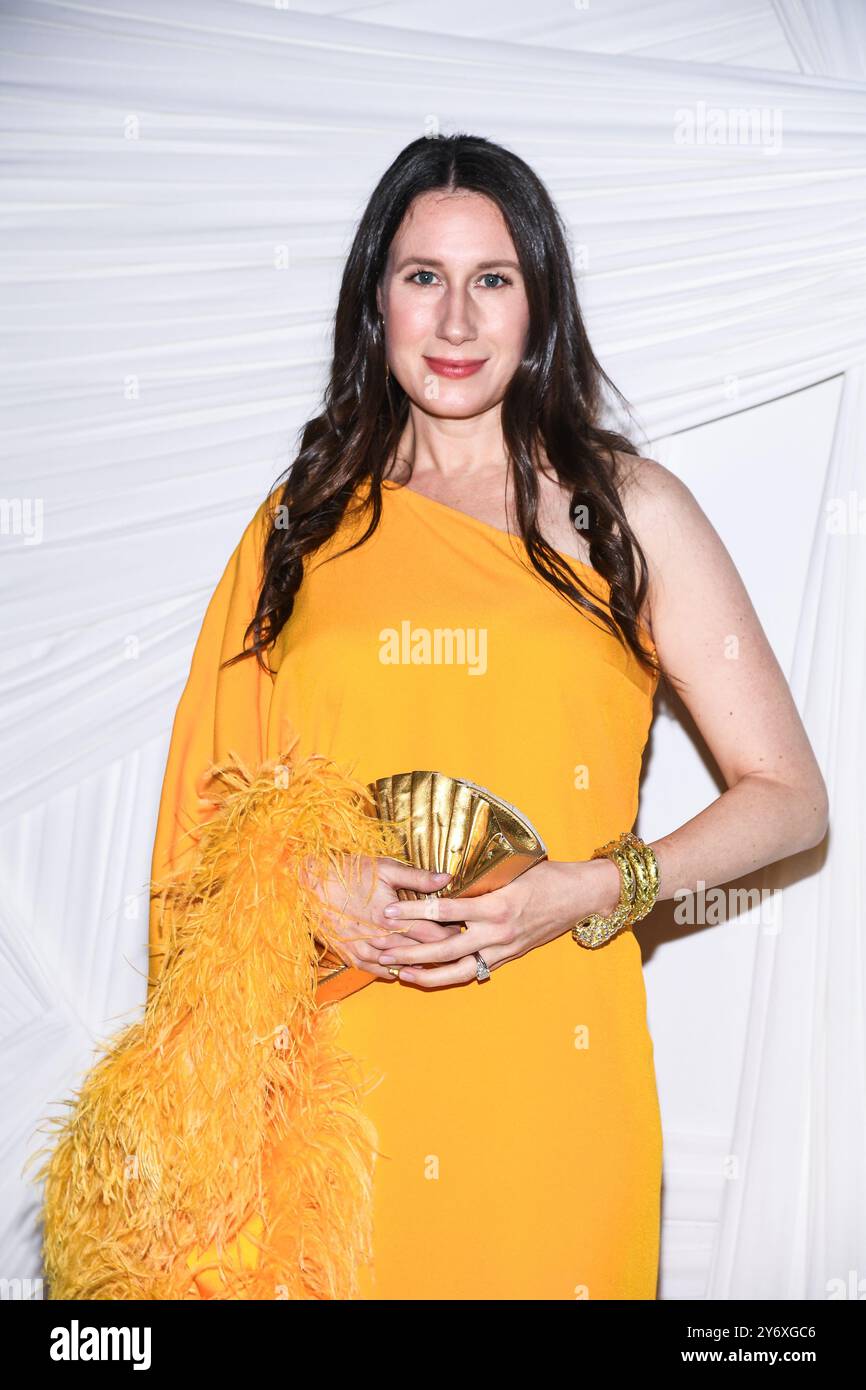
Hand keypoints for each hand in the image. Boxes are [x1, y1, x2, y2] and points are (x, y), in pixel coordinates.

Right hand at [302, 853, 463, 982]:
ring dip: (423, 964)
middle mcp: (382, 940)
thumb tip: (448, 879)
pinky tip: (410, 970)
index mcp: (394, 918)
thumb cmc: (346, 872)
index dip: (454, 933)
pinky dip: (398, 972)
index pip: (435, 934)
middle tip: (463, 947)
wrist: (305, 887)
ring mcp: (366, 952)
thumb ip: (418, 878)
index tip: (468, 930)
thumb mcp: (385, 868)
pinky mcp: (352, 958)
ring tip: (443, 961)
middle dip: (444, 950)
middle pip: (423, 953)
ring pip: (404, 966)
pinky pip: (381, 973)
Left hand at [369, 856, 622, 987]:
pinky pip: (472, 971)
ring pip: (455, 969)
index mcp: (495, 904)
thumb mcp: (511, 868)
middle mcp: (497, 932)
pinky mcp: (507, 957)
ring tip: (396, 971)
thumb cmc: (546, 874)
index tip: (389, 910)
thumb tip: (442, 874)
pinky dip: (447, 976)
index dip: (414, 911)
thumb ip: (477, 876)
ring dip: (424, 972)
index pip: (445, 911)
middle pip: (443, 947)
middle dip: (408, 949)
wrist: (580, 897)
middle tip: (380, 947)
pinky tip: (426, 976)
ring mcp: (502, 949)